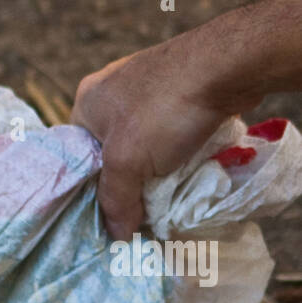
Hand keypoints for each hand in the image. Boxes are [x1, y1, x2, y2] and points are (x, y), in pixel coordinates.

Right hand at [71, 43, 230, 240]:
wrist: (223, 67)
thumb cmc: (163, 111)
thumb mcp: (127, 162)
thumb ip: (116, 200)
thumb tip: (117, 235)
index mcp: (86, 102)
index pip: (80, 157)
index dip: (95, 187)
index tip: (114, 214)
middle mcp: (110, 90)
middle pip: (113, 151)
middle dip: (131, 180)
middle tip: (145, 208)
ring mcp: (145, 85)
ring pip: (144, 142)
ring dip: (157, 167)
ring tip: (172, 190)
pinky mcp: (176, 86)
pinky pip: (169, 129)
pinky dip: (177, 148)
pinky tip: (191, 164)